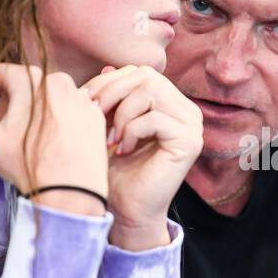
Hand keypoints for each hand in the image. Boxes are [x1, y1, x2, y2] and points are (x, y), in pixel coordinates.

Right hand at [0, 63, 107, 216]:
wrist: (72, 194)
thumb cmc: (25, 166)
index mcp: (30, 79)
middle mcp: (59, 79)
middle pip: (22, 85)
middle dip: (6, 105)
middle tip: (1, 132)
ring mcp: (81, 96)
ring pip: (46, 97)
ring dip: (32, 112)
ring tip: (26, 140)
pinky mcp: (95, 114)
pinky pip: (69, 110)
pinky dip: (57, 121)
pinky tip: (52, 144)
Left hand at [81, 65, 202, 249]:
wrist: (126, 210)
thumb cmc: (115, 171)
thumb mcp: (107, 126)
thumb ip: (111, 98)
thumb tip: (107, 68)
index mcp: (170, 103)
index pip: (140, 72)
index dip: (109, 82)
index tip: (85, 104)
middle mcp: (186, 110)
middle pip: (147, 76)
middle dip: (112, 92)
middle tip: (92, 116)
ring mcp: (193, 125)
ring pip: (151, 91)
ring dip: (122, 113)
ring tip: (110, 139)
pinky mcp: (191, 141)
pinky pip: (156, 117)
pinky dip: (132, 131)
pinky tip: (123, 151)